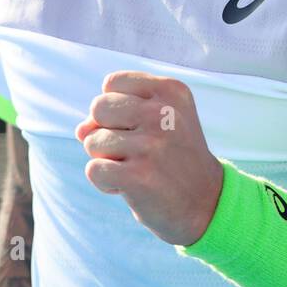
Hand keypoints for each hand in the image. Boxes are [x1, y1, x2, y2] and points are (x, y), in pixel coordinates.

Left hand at [75, 70, 224, 245]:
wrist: (206, 203)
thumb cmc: (173, 157)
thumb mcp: (156, 121)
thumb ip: (114, 113)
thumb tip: (80, 130)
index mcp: (170, 90)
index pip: (112, 83)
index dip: (116, 107)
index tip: (140, 126)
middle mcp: (163, 112)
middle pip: (98, 108)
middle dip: (106, 130)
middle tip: (136, 150)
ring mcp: (151, 144)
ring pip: (91, 140)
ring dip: (107, 159)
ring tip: (137, 168)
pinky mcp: (138, 176)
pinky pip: (94, 169)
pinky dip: (105, 182)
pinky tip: (131, 186)